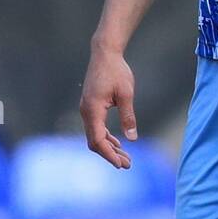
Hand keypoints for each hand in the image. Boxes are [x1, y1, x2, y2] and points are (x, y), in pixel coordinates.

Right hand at [80, 43, 136, 168]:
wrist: (105, 53)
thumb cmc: (116, 71)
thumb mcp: (126, 93)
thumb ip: (128, 116)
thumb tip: (132, 139)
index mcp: (92, 110)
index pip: (98, 140)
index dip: (109, 154)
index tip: (121, 164)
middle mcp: (86, 112)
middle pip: (94, 142)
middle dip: (110, 154)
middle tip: (127, 165)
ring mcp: (87, 110)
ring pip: (95, 136)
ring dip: (109, 147)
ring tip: (125, 158)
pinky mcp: (91, 107)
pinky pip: (96, 128)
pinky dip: (106, 137)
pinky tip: (118, 143)